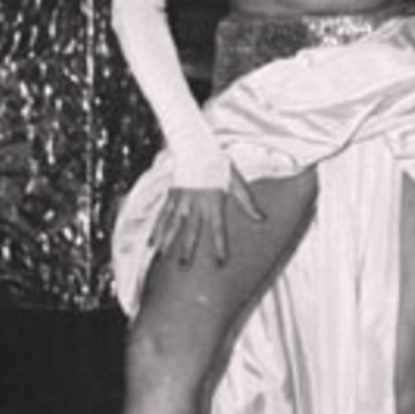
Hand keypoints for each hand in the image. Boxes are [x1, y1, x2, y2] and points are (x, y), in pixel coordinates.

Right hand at [151, 165, 265, 265]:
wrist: (196, 147)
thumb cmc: (219, 165)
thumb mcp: (236, 182)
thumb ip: (248, 202)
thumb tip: (262, 219)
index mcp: (213, 202)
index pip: (218, 229)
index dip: (219, 247)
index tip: (220, 263)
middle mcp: (195, 204)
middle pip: (190, 231)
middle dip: (187, 249)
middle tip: (183, 266)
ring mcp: (181, 201)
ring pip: (172, 225)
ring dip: (167, 241)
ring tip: (162, 257)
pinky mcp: (171, 196)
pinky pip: (162, 215)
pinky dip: (157, 229)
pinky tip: (152, 243)